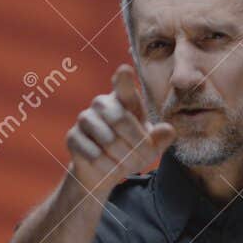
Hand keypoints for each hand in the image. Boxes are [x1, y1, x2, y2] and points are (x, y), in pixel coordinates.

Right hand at [65, 64, 174, 197]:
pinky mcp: (73, 137)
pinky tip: (108, 167)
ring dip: (123, 159)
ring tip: (125, 164)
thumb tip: (168, 130)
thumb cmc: (131, 151)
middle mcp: (102, 103)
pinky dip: (107, 167)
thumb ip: (160, 138)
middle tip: (143, 161)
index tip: (125, 71)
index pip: (123, 84)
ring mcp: (85, 118)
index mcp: (124, 99)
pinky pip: (94, 155)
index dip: (123, 78)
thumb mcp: (151, 147)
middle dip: (136, 145)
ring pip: (108, 140)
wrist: (104, 172)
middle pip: (121, 119)